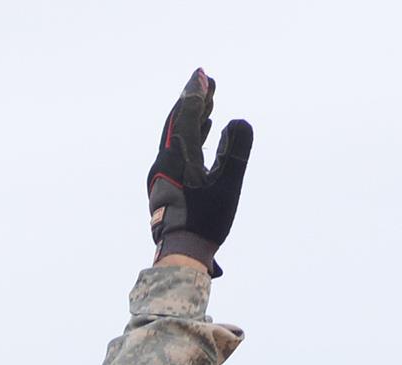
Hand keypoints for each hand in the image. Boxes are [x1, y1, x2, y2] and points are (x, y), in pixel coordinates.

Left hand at [146, 69, 253, 271]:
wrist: (181, 253)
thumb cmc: (206, 222)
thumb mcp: (228, 186)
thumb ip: (236, 152)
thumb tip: (240, 122)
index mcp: (176, 159)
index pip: (187, 117)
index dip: (196, 94)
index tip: (204, 75)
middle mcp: (164, 162)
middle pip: (178, 121)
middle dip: (193, 100)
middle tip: (206, 80)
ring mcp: (162, 173)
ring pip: (177, 135)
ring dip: (194, 116)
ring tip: (210, 101)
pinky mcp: (165, 182)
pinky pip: (178, 148)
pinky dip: (192, 135)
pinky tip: (207, 131)